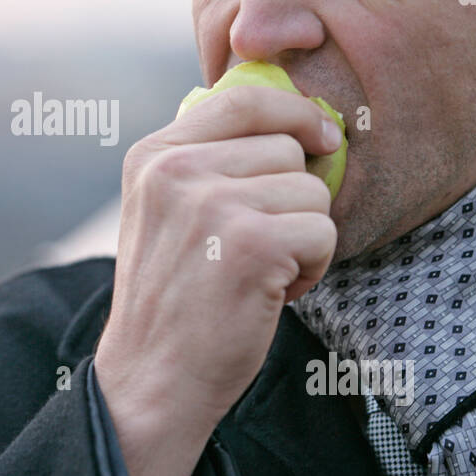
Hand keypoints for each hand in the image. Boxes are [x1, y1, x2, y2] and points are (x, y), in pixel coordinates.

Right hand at [94, 84, 340, 475]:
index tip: (321, 137)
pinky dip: (313, 268)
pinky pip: (324, 231)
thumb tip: (290, 117)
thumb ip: (205, 159)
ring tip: (259, 272)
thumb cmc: (171, 299)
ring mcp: (213, 204)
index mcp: (153, 155)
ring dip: (303, 237)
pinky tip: (272, 291)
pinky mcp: (252, 245)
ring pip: (312, 192)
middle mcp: (177, 170)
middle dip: (292, 199)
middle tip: (256, 247)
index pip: (244, 98)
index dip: (295, 112)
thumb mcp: (164, 211)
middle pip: (287, 149)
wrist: (151, 378)